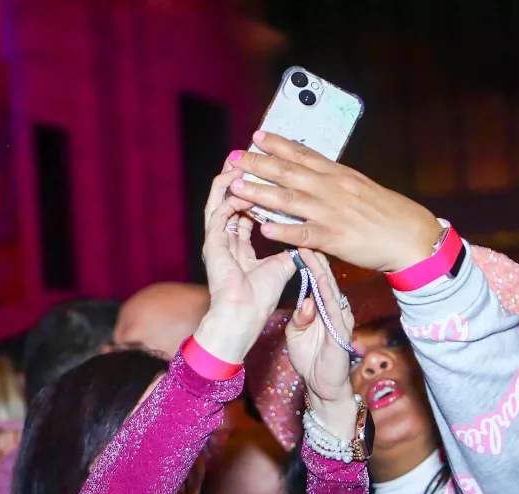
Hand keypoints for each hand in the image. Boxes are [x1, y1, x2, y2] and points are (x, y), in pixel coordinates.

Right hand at [194, 157, 296, 364]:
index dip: (255, 188)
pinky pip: (219, 212)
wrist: (244, 316)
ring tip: (239, 159)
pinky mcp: (212, 243)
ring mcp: (217, 239)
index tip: (267, 170)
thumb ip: (291, 249)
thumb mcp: (281, 267)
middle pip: (230, 197)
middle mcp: (226, 237)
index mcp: (239, 243)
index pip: (246, 207)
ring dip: (229, 178)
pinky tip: (240, 185)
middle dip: (240, 174)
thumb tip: (306, 237)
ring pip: (220, 199)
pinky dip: (229, 197)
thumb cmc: (260, 298)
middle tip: (248, 153)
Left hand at [229, 131, 441, 272]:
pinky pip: (303, 233)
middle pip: (288, 172)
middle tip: (234, 157)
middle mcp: (332, 189)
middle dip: (258, 163)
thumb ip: (336, 181)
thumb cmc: (388, 213)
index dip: (278, 144)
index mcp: (339, 174)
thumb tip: (315, 174)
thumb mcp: (361, 187)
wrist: (411, 236)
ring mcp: (331, 213)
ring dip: (261, 192)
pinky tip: (264, 227)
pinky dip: (282, 230)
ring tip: (237, 187)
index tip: (257, 135)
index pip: (303, 154)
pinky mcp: (334, 238)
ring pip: (289, 200)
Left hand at [285, 251, 357, 439]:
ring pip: (330, 288)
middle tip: (304, 234)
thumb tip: (305, 302)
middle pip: (325, 277)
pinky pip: (333, 309)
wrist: (323, 387)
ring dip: (321, 269)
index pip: (315, 277)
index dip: (307, 259)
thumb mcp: (298, 333)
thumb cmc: (311, 359)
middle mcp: (334, 309)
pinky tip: (322, 280)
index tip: (295, 239)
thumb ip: (300, 316)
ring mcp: (339, 319)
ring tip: (312, 249)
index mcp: (322, 307)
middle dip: (315, 256)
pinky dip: (327, 294)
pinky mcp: (340, 332)